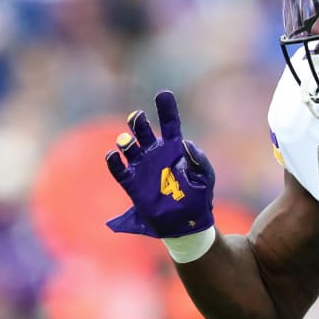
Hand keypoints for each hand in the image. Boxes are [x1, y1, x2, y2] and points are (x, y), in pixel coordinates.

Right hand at [105, 90, 215, 237]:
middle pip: (143, 130)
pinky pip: (119, 170)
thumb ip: (199, 160)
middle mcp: (156, 154)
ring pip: (129, 147)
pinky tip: (113, 155)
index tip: (163, 95)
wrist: (187, 223)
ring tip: (127, 141)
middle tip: (137, 118)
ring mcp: (142, 168)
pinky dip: (114, 162)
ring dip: (126, 142)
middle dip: (138, 122)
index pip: (169, 123)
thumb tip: (185, 144)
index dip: (166, 109)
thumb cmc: (199, 198)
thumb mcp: (206, 177)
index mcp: (175, 149)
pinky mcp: (133, 184)